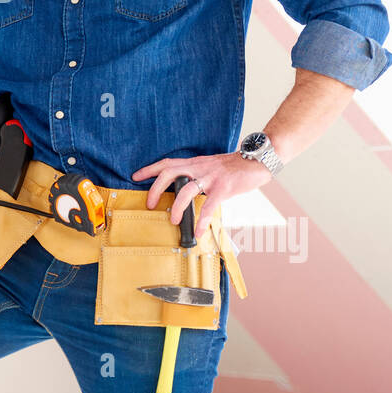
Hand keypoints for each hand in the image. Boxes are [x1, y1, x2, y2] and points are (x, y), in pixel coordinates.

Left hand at [131, 152, 272, 239]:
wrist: (256, 160)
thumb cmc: (234, 166)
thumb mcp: (210, 166)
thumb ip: (197, 174)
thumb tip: (184, 188)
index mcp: (195, 162)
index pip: (167, 163)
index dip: (150, 169)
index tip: (135, 176)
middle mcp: (199, 167)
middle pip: (169, 173)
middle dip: (156, 188)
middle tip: (150, 204)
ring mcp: (210, 177)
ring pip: (186, 189)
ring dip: (177, 206)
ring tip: (174, 220)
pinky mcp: (223, 188)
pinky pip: (210, 206)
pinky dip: (202, 220)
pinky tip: (199, 232)